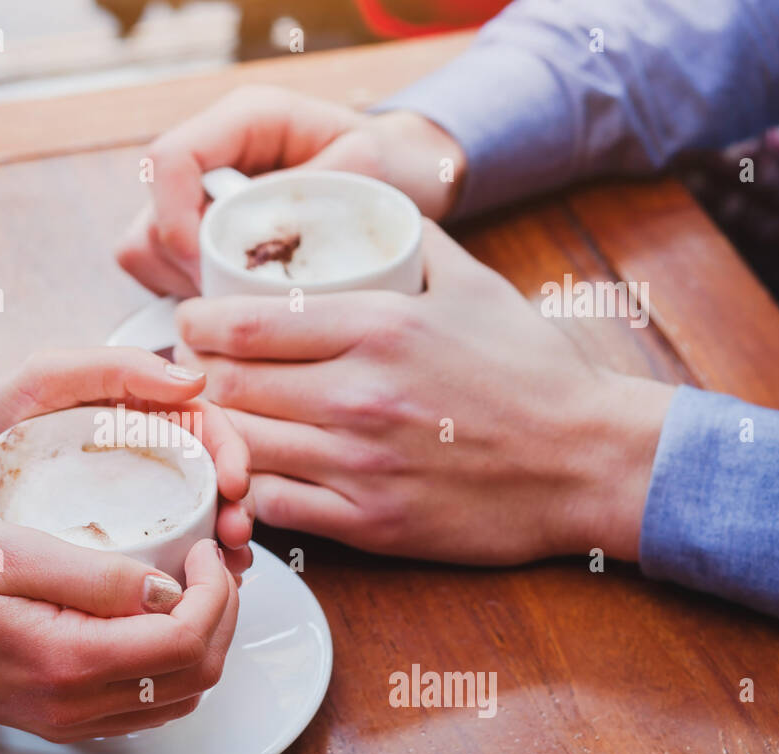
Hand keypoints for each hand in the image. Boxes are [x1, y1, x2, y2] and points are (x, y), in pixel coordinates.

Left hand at [0, 346, 252, 575]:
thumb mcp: (47, 377)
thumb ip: (115, 367)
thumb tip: (194, 379)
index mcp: (140, 412)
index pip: (207, 427)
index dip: (233, 453)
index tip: (233, 484)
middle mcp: (144, 457)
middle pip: (213, 480)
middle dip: (238, 508)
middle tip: (235, 537)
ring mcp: (130, 503)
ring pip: (197, 522)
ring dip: (223, 546)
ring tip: (227, 570)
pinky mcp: (111, 544)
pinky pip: (161, 557)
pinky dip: (186, 574)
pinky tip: (192, 589)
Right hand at [0, 519, 238, 741]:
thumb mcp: (10, 552)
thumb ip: (94, 573)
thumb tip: (166, 586)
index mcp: (70, 660)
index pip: (186, 643)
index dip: (215, 593)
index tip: (202, 549)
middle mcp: (79, 705)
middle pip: (198, 676)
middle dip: (222, 615)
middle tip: (206, 563)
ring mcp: (75, 719)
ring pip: (183, 696)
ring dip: (204, 640)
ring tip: (190, 585)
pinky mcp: (69, 718)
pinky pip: (150, 705)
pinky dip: (176, 662)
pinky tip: (158, 616)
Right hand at [115, 85, 465, 296]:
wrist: (402, 181)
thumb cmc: (389, 168)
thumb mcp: (367, 168)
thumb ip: (312, 193)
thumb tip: (263, 232)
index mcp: (244, 122)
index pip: (169, 160)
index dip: (175, 219)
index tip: (208, 267)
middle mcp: (211, 158)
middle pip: (149, 219)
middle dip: (185, 270)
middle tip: (241, 299)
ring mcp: (198, 202)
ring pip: (146, 254)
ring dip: (186, 290)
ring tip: (246, 306)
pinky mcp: (199, 240)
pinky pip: (162, 278)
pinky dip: (191, 300)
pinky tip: (238, 310)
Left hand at [172, 220, 675, 564]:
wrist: (587, 463)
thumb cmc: (531, 373)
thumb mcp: (474, 285)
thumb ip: (410, 241)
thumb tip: (362, 204)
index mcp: (379, 327)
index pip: (242, 324)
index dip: (195, 323)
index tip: (191, 323)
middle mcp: (360, 395)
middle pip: (227, 385)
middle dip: (196, 376)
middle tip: (195, 372)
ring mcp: (361, 465)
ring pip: (240, 446)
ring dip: (217, 432)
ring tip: (215, 419)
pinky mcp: (369, 523)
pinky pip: (273, 507)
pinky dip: (249, 489)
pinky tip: (254, 472)